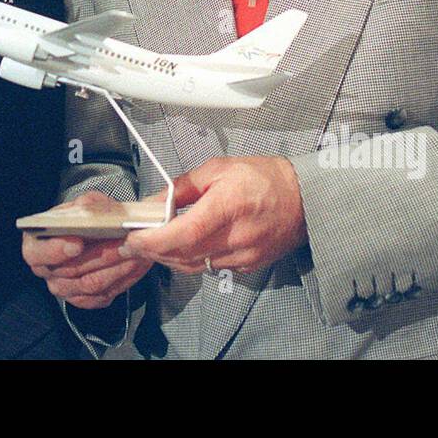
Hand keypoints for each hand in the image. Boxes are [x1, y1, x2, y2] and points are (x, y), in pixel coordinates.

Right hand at [21, 192, 154, 309]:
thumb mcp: (84, 203)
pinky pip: (104, 295)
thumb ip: (86, 205)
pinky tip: (137, 265)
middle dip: (101, 256)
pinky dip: (124, 280)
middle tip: (123, 243)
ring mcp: (64, 288)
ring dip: (117, 268)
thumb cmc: (85, 218)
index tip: (78, 243)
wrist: (96, 233)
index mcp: (35, 245)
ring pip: (91, 284)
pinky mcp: (84, 299)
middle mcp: (46, 271)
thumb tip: (90, 209)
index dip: (56, 250)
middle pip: (71, 270)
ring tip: (136, 252)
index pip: (37, 253)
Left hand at [120, 156, 306, 273]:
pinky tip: (187, 246)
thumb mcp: (218, 169)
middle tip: (134, 244)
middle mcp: (238, 235)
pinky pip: (212, 268)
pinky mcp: (249, 266)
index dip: (154, 240)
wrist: (304, 198)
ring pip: (196, 266)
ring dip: (172, 257)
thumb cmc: (262, 177)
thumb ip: (183, 187)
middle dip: (155, 251)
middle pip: (185, 255)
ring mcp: (245, 255)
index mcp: (229, 205)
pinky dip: (194, 259)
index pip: (185, 233)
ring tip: (156, 244)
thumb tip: (153, 202)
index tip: (134, 240)